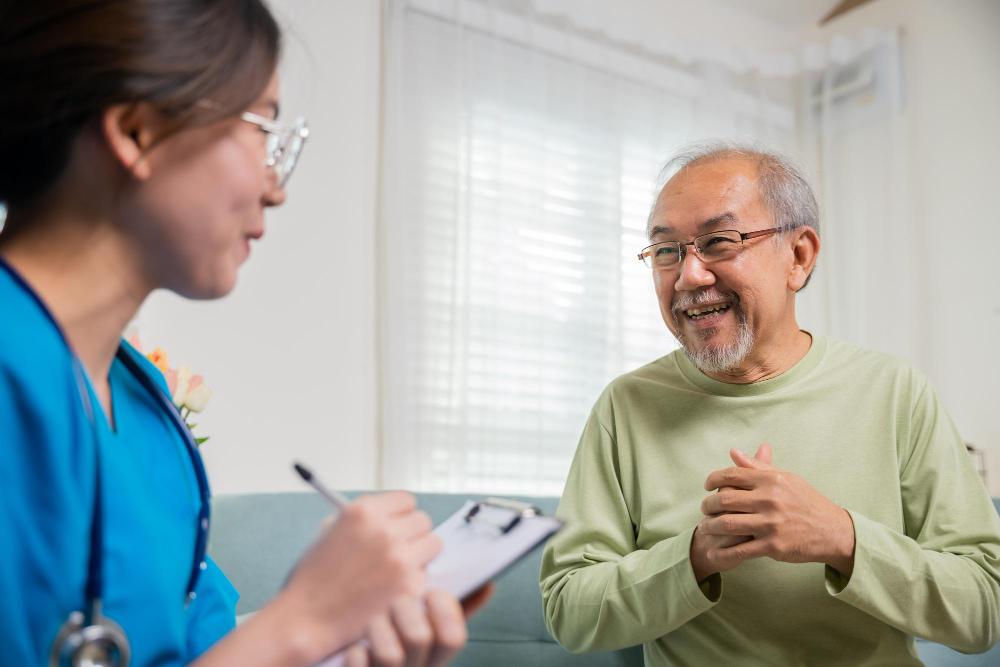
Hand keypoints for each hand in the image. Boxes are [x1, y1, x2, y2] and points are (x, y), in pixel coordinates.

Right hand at [276, 492, 442, 659]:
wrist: (307, 619)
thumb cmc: (314, 579)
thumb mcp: (330, 532)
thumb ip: (363, 519)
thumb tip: (391, 514)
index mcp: (363, 511)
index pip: (406, 500)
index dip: (401, 515)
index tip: (397, 526)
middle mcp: (383, 530)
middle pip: (422, 521)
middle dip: (412, 535)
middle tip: (399, 551)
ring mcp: (399, 557)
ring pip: (433, 544)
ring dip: (420, 556)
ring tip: (398, 571)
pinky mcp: (410, 584)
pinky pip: (426, 575)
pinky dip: (414, 583)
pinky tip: (392, 592)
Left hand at [343, 585, 494, 666]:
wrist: (336, 659)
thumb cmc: (392, 648)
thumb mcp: (426, 631)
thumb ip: (452, 611)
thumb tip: (486, 585)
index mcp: (435, 658)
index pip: (453, 636)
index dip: (444, 610)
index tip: (432, 591)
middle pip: (420, 638)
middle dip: (404, 610)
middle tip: (395, 600)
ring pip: (389, 653)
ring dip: (377, 627)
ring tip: (370, 620)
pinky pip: (357, 662)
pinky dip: (354, 648)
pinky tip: (354, 643)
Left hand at [697, 447, 855, 576]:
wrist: (833, 531)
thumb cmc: (807, 502)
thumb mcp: (786, 478)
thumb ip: (757, 466)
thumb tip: (733, 452)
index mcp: (771, 480)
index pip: (731, 475)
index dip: (713, 479)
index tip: (707, 486)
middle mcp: (769, 500)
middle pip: (724, 499)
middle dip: (708, 505)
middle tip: (704, 508)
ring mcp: (770, 524)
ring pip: (727, 524)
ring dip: (709, 526)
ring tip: (704, 527)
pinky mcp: (772, 546)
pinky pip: (739, 551)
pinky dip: (722, 554)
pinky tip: (712, 554)